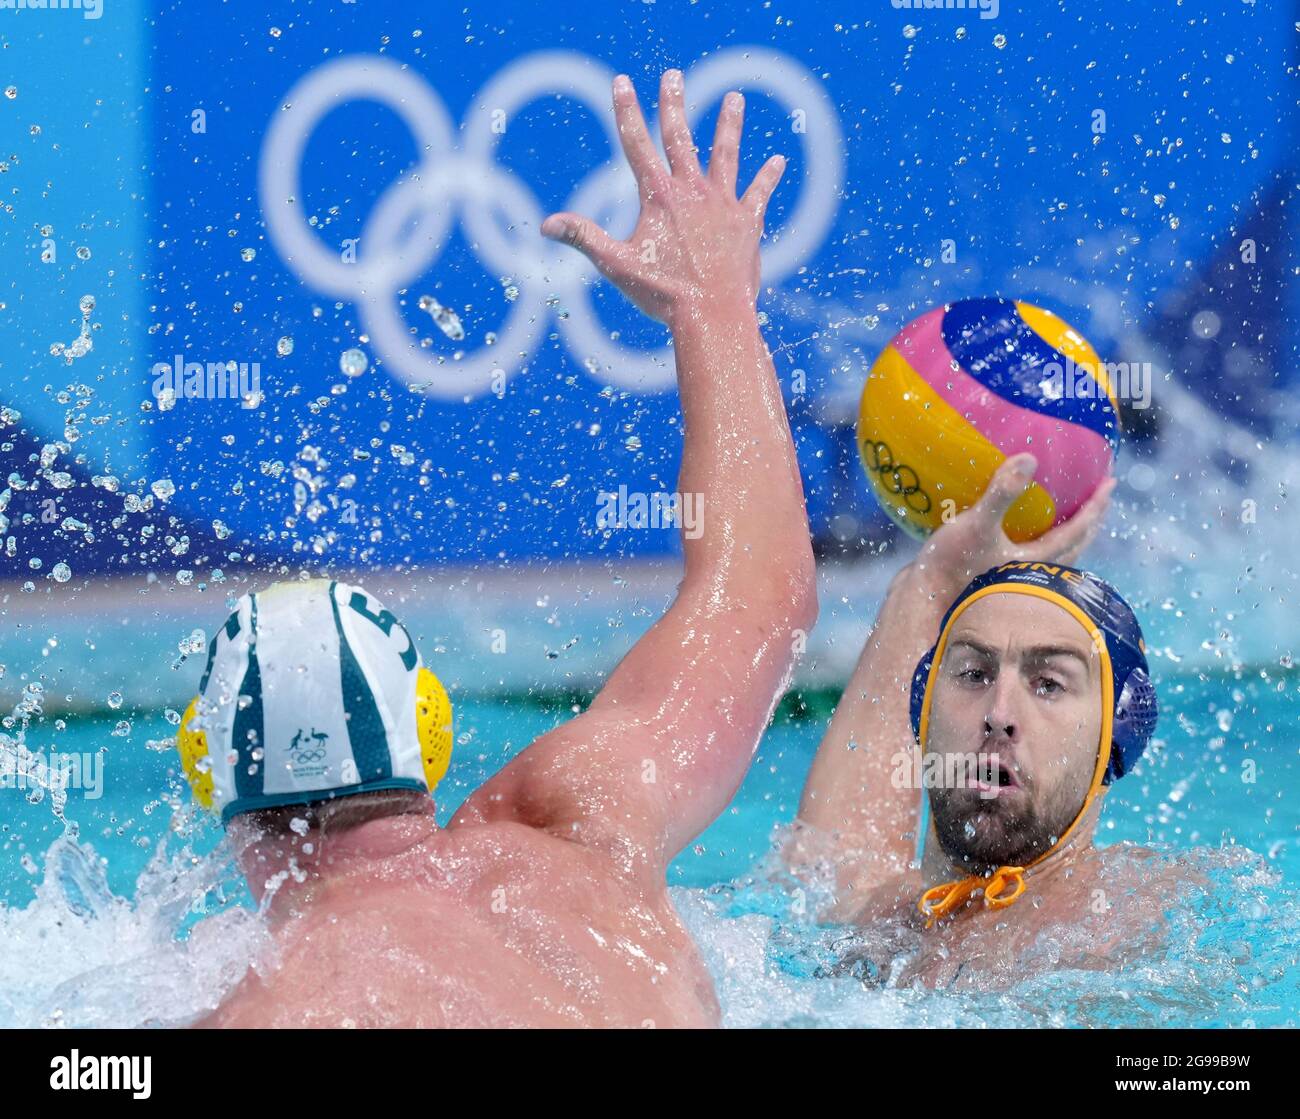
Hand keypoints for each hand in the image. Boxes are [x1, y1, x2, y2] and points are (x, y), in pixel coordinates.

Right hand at [540, 69, 785, 328]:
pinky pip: (759, 193)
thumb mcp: (617, 265)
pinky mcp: (747, 222)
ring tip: (735, 98)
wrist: (712, 315)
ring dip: (729, 125)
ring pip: (726, 155)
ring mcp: (723, 204)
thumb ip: (584, 238)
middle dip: (674, 104)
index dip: (627, 111)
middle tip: (673, 76)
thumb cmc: (663, 294)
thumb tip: (546, 224)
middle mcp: (692, 191)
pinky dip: (768, 176)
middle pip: (680, 138)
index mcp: (659, 196)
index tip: (622, 81)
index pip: (637, 144)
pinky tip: (778, 160)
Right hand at [911, 453, 1115, 598]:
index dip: (1096, 506)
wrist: (925, 599)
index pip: (1078, 530)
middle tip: (1101, 498)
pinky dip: (1043, 538)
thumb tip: (1030, 458)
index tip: (1110, 483)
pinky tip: (1024, 529)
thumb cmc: (951, 565)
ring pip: (1058, 554)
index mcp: (1037, 560)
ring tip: (1071, 514)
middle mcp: (1034, 573)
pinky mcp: (1000, 580)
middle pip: (1076, 545)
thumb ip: (1001, 494)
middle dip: (1091, 520)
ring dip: (1071, 533)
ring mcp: (1018, 579)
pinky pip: (1034, 555)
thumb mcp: (976, 526)